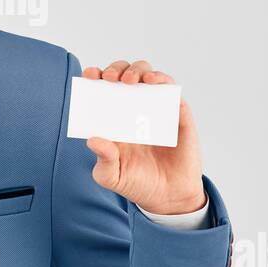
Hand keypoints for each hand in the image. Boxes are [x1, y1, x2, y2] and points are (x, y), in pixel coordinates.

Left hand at [81, 59, 204, 214]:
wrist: (169, 197)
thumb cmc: (137, 183)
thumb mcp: (112, 176)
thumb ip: (103, 159)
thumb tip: (92, 140)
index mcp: (114, 118)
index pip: (103, 88)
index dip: (96, 76)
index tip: (89, 74)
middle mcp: (134, 108)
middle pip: (124, 75)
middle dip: (115, 69)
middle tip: (110, 78)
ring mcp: (156, 108)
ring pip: (147, 75)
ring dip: (137, 70)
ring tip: (130, 80)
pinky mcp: (177, 112)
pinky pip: (170, 89)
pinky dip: (162, 79)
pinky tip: (152, 82)